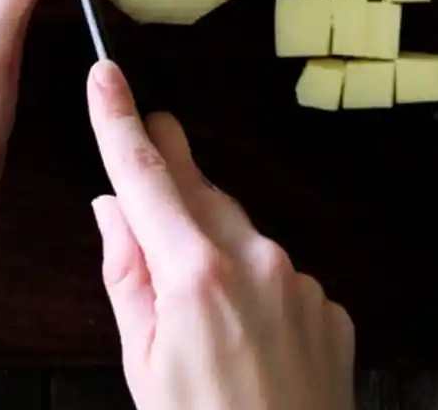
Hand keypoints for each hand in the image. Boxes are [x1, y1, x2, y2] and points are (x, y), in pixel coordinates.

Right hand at [86, 61, 355, 409]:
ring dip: (213, 244)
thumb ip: (127, 274)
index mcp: (196, 276)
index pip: (147, 177)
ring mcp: (301, 282)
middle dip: (171, 173)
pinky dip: (255, 286)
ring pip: (242, 234)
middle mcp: (257, 262)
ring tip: (197, 306)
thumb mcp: (142, 362)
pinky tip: (246, 335)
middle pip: (200, 192)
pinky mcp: (329, 305)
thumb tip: (114, 209)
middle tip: (147, 152)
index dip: (121, 121)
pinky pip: (279, 274)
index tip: (107, 75)